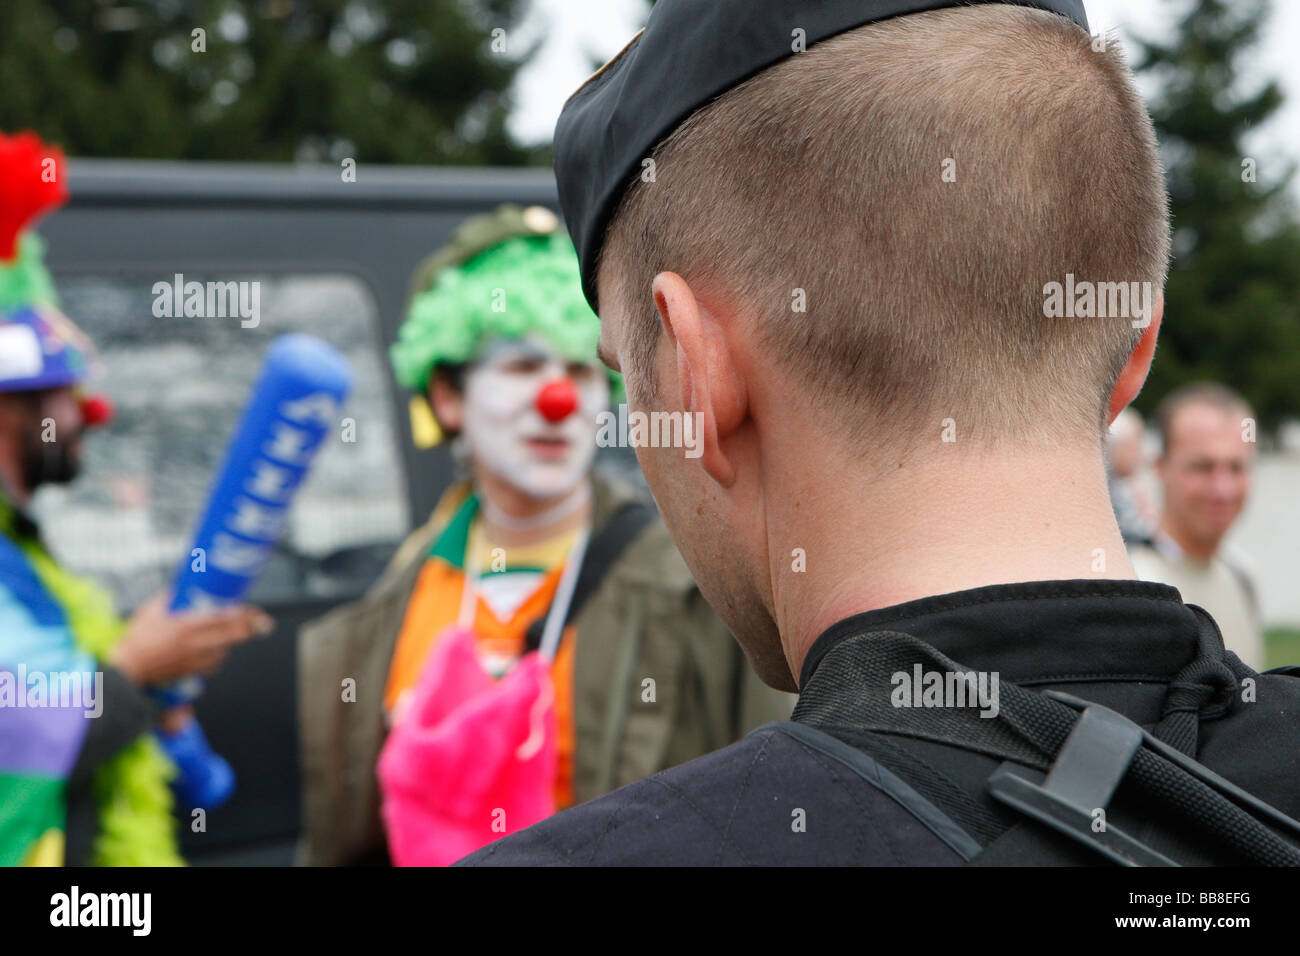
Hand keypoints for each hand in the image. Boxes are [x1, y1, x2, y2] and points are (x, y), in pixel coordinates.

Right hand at [111, 593, 273, 685]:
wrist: (128, 667)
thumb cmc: (138, 639)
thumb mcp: (152, 610)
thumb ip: (169, 597)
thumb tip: (180, 586)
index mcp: (187, 626)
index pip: (224, 619)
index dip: (243, 614)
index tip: (251, 609)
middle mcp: (196, 643)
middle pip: (234, 636)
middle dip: (251, 627)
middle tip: (260, 621)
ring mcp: (196, 659)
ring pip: (227, 649)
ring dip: (234, 640)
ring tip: (240, 632)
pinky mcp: (193, 670)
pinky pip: (215, 663)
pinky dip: (220, 655)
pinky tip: (218, 649)